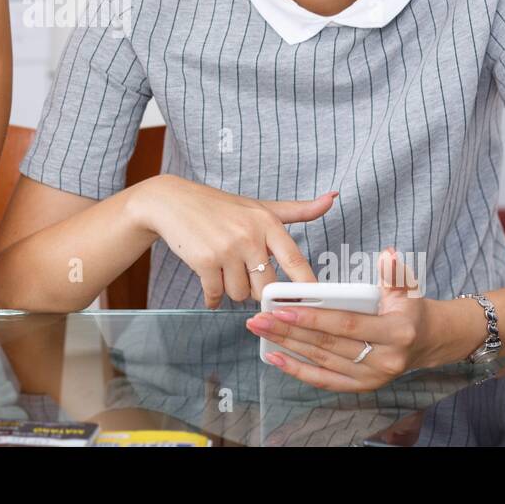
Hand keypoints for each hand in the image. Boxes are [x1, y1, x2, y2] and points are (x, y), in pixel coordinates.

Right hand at [128, 173, 337, 307]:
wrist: (172, 202)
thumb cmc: (221, 207)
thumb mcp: (260, 206)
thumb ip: (298, 210)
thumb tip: (332, 198)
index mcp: (268, 223)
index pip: (296, 262)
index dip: (307, 288)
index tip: (315, 305)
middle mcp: (250, 236)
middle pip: (266, 288)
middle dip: (256, 290)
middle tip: (245, 275)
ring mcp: (226, 249)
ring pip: (240, 294)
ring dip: (232, 290)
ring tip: (224, 269)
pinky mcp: (204, 261)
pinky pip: (216, 295)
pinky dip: (212, 297)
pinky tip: (209, 285)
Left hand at [246, 248, 446, 391]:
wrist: (430, 342)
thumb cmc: (411, 310)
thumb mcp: (407, 288)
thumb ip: (394, 272)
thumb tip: (389, 254)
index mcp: (396, 333)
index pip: (346, 325)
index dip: (313, 318)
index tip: (282, 310)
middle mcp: (384, 360)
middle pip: (327, 345)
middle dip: (289, 332)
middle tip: (258, 319)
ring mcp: (372, 377)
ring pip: (321, 362)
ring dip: (287, 347)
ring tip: (260, 331)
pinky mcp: (362, 386)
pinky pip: (325, 380)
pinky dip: (298, 370)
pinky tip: (275, 357)